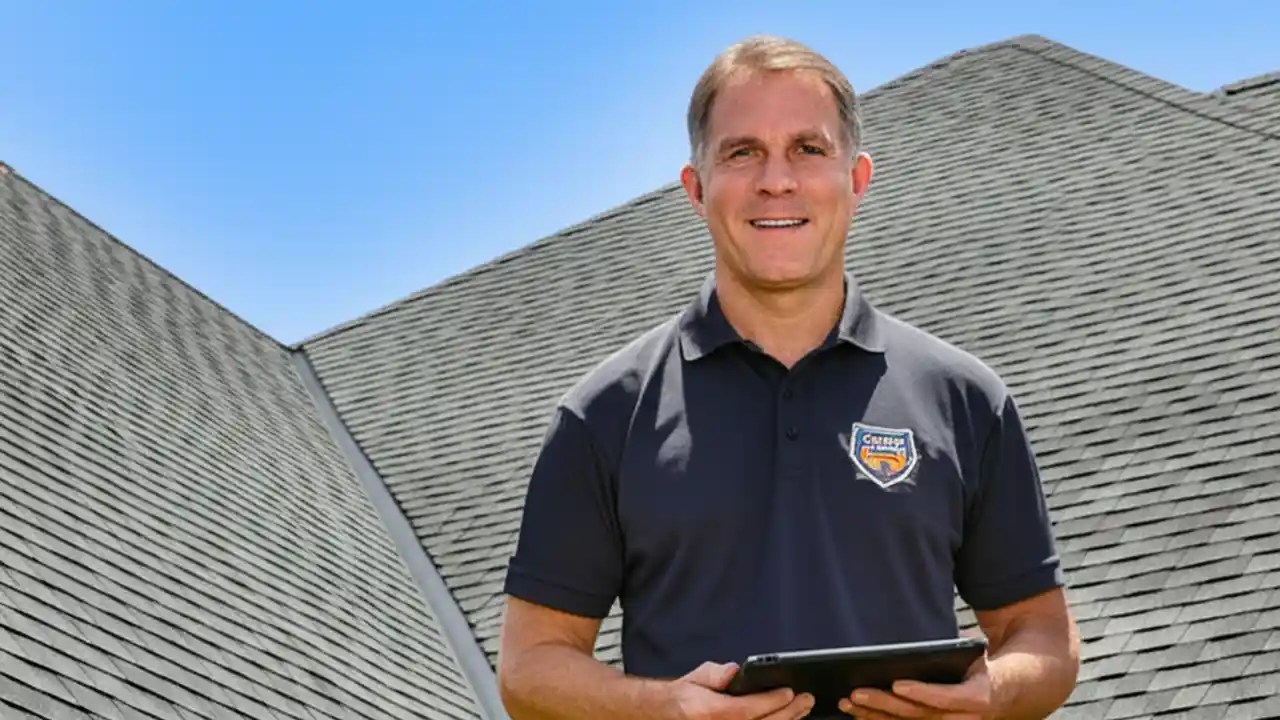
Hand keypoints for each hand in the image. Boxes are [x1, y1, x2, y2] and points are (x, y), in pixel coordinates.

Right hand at [668, 661, 815, 719]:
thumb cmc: (686, 697)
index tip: (787, 692)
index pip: (744, 710)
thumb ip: (717, 674)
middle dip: (787, 713)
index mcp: (708, 712)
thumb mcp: (697, 677)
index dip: (769, 702)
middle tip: (805, 699)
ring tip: (802, 709)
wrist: (670, 715)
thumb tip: (735, 671)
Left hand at [839, 656, 990, 718]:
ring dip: (875, 715)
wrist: (1001, 691)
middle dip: (884, 705)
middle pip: (919, 715)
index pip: (947, 698)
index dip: (923, 693)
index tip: (898, 684)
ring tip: (848, 703)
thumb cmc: (981, 669)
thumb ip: (957, 652)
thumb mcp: (977, 657)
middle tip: (856, 693)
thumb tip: (926, 646)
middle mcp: (964, 718)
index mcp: (977, 696)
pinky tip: (858, 714)